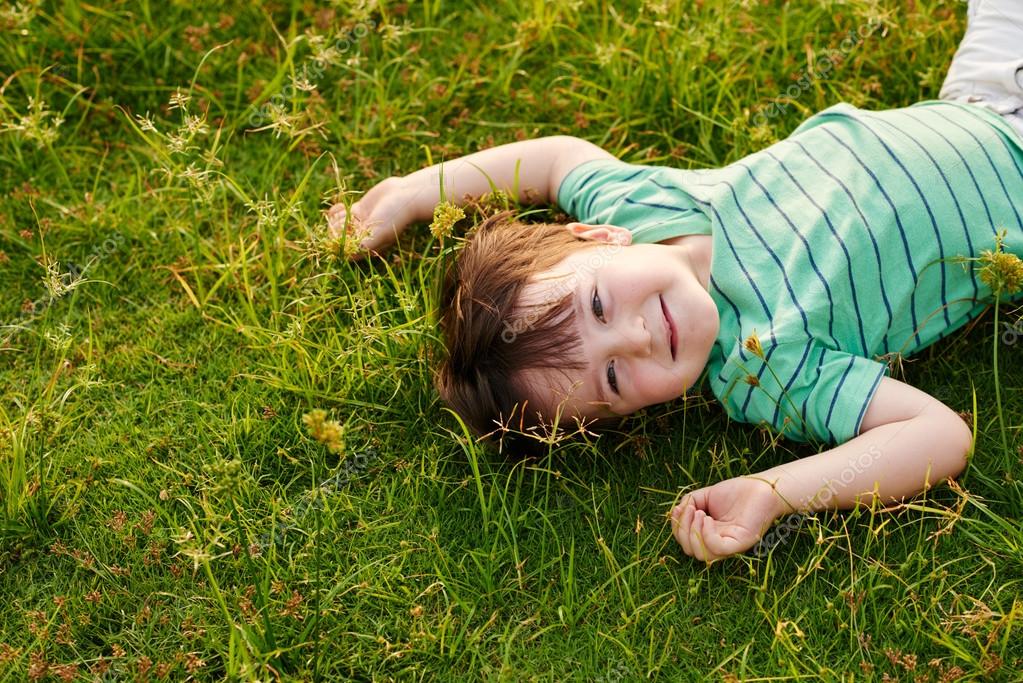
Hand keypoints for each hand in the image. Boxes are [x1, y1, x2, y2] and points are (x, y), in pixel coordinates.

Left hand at [326, 176, 418, 258]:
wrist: (406, 195)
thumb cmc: (396, 215)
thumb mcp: (380, 231)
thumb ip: (366, 244)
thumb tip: (347, 256)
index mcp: (369, 246)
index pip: (346, 252)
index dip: (338, 245)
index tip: (339, 233)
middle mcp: (363, 237)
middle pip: (339, 240)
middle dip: (335, 230)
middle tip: (342, 220)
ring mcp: (360, 224)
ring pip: (337, 227)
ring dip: (335, 220)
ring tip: (343, 211)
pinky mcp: (359, 211)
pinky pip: (341, 216)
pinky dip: (336, 211)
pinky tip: (340, 205)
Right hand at [670, 476, 788, 563]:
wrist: (762, 487)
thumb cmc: (737, 491)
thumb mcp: (705, 495)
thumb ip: (689, 503)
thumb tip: (678, 512)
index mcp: (709, 534)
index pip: (686, 541)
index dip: (677, 527)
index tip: (678, 509)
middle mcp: (719, 543)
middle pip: (690, 550)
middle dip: (682, 530)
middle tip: (690, 510)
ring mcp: (730, 545)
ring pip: (702, 554)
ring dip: (692, 533)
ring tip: (699, 513)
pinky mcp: (740, 543)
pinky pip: (717, 548)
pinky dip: (706, 535)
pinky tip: (707, 519)